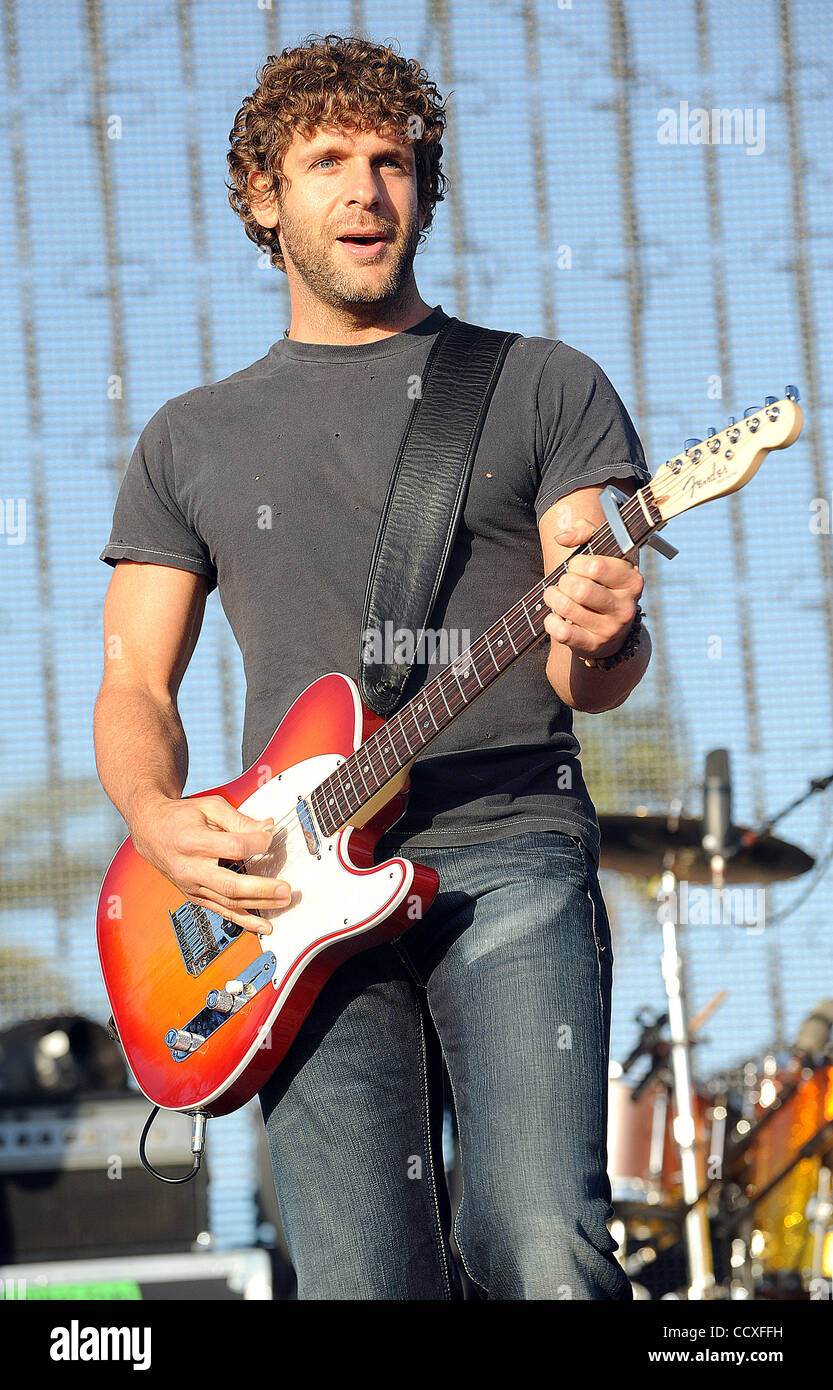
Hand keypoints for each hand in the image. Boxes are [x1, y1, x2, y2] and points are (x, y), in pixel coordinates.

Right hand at [131, 794, 290, 934]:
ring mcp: (191, 886)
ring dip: (258, 906)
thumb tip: (268, 828)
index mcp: (193, 841)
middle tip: (285, 889)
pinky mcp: (195, 896)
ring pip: (228, 902)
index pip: (233, 847)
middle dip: (261, 889)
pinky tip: (263, 925)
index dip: (257, 842)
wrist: (151, 830)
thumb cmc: (181, 817)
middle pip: (230, 885)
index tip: (270, 835)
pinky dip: (244, 921)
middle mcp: (190, 868)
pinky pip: (221, 911)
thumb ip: (240, 819)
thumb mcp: (210, 807)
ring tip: (282, 902)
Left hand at [542, 517, 643, 662]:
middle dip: (563, 582)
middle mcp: (627, 606)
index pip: (595, 566)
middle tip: (565, 583)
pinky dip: (551, 622)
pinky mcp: (594, 646)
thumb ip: (585, 533)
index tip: (578, 567)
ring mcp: (612, 629)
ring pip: (567, 607)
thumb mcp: (603, 554)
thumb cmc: (603, 584)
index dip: (578, 563)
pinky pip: (563, 633)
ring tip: (554, 596)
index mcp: (632, 580)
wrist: (612, 631)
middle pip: (579, 588)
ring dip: (552, 598)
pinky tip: (554, 617)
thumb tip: (561, 537)